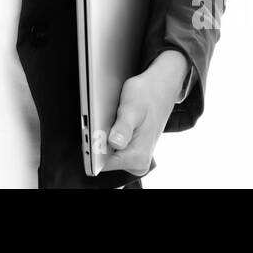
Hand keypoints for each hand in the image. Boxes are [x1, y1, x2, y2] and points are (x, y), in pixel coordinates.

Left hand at [99, 50, 187, 175]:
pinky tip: (116, 124)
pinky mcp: (133, 153)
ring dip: (104, 138)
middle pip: (103, 160)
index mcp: (138, 156)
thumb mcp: (132, 108)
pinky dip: (108, 137)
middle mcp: (139, 163)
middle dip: (99, 142)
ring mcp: (136, 159)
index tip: (92, 133)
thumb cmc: (147, 96)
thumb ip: (123, 127)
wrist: (160, 89)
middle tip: (105, 121)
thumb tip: (114, 142)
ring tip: (114, 120)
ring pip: (106, 154)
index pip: (103, 164)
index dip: (93, 148)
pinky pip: (112, 149)